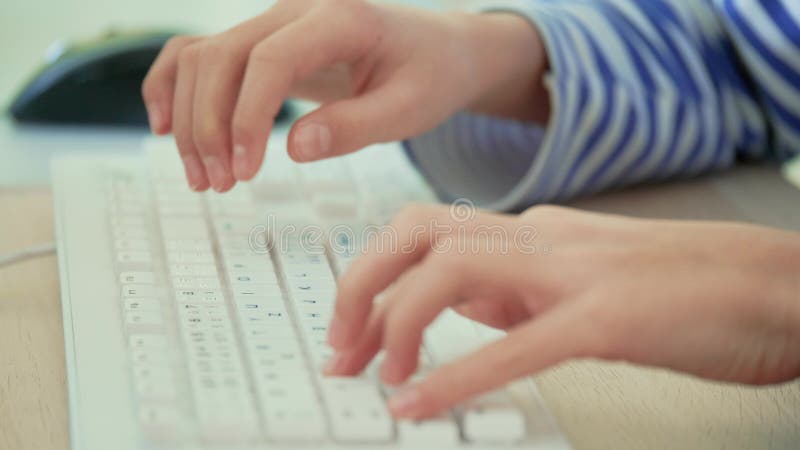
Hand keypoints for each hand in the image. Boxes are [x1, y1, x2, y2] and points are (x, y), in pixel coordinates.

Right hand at [141, 0, 547, 191]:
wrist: (436, 51)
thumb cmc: (429, 76)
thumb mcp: (411, 109)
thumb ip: (357, 126)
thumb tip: (295, 147)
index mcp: (339, 18)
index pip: (270, 60)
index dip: (246, 117)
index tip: (245, 171)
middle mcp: (296, 10)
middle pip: (221, 56)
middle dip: (209, 126)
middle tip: (220, 185)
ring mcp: (273, 22)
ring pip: (200, 57)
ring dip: (188, 118)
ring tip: (204, 177)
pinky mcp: (262, 43)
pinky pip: (199, 54)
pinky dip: (172, 87)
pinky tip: (166, 128)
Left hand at [326, 204, 799, 418]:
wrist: (771, 285)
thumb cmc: (678, 289)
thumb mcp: (575, 282)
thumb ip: (513, 290)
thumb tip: (456, 306)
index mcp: (532, 235)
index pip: (425, 236)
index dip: (371, 279)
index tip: (349, 332)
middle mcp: (541, 241)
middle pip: (419, 233)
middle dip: (361, 285)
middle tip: (340, 349)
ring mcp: (572, 273)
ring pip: (452, 269)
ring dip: (398, 321)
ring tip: (379, 374)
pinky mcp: (606, 317)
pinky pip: (513, 343)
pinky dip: (456, 375)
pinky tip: (420, 404)